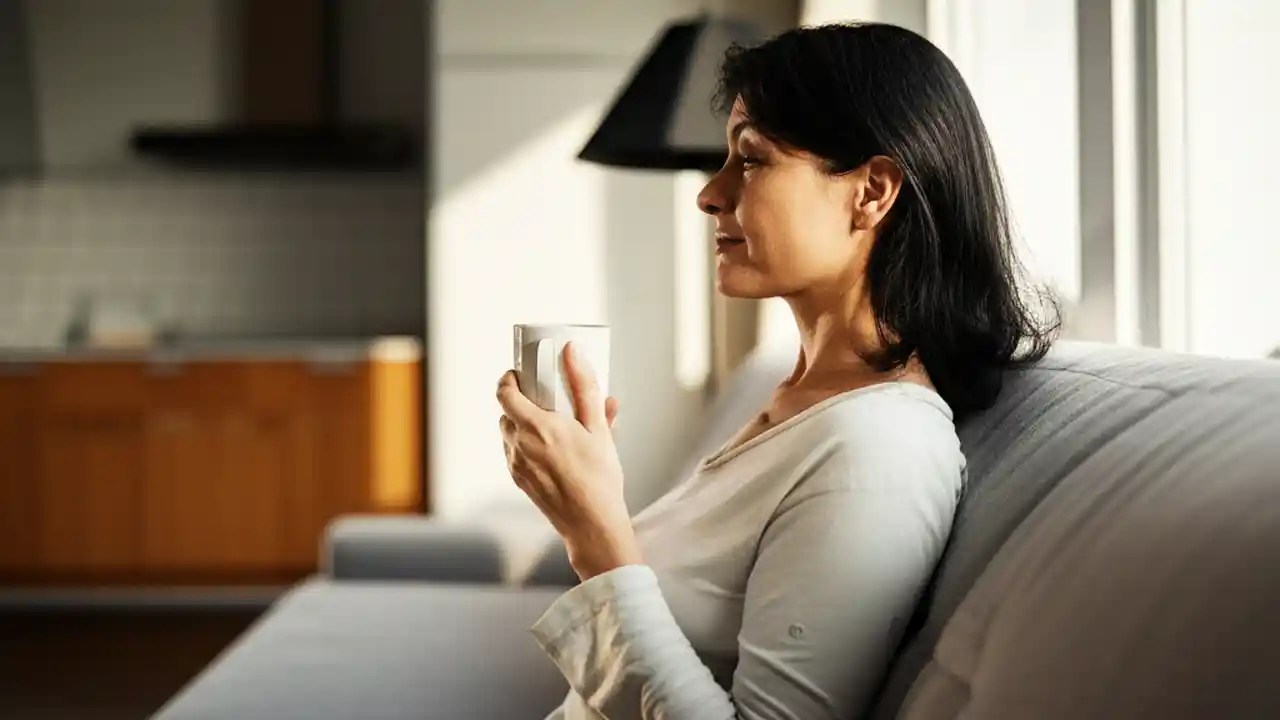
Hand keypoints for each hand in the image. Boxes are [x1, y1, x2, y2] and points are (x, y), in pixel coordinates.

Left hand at [497, 342, 639, 579]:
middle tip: (544, 399)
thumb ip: (584, 385)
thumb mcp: (598, 427)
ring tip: (554, 427)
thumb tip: (572, 351)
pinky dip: (527, 445)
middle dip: (521, 401)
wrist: (592, 524)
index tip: (520, 373)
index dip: (508, 378)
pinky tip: (554, 451)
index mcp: (537, 427)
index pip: (504, 392)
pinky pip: (514, 453)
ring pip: (509, 433)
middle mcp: (520, 445)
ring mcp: (516, 465)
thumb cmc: (599, 478)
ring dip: (523, 424)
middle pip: (506, 412)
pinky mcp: (519, 480)